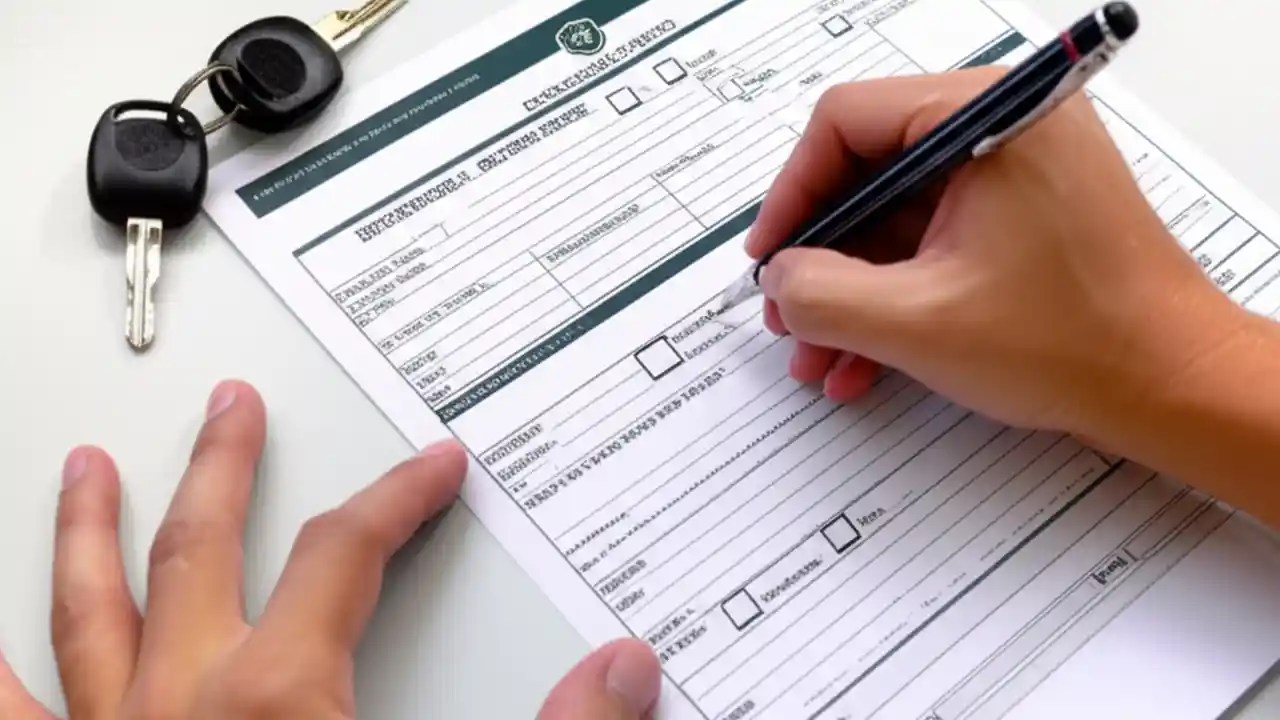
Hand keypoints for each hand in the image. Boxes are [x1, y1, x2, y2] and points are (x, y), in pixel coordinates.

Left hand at [0, 380, 660, 718]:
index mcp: (277, 702)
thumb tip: (622, 669)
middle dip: (222, 469)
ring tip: (84, 471)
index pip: (347, 553)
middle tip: (230, 411)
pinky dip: (2, 681)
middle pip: (198, 549)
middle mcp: (178, 708)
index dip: (398, 498)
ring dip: (87, 534)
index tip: (429, 467)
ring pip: (86, 613)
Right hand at [747, 69, 1242, 439]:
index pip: (845, 122)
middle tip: (791, 313)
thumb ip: (822, 294)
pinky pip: (934, 237)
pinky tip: (867, 355)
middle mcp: (1003, 124)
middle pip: (868, 170)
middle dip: (822, 256)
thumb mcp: (916, 322)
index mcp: (983, 116)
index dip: (792, 195)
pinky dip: (896, 291)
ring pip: (897, 214)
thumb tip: (781, 279)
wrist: (1171, 385)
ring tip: (823, 353)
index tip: (770, 257)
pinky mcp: (1024, 208)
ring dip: (852, 287)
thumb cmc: (1075, 342)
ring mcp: (1017, 166)